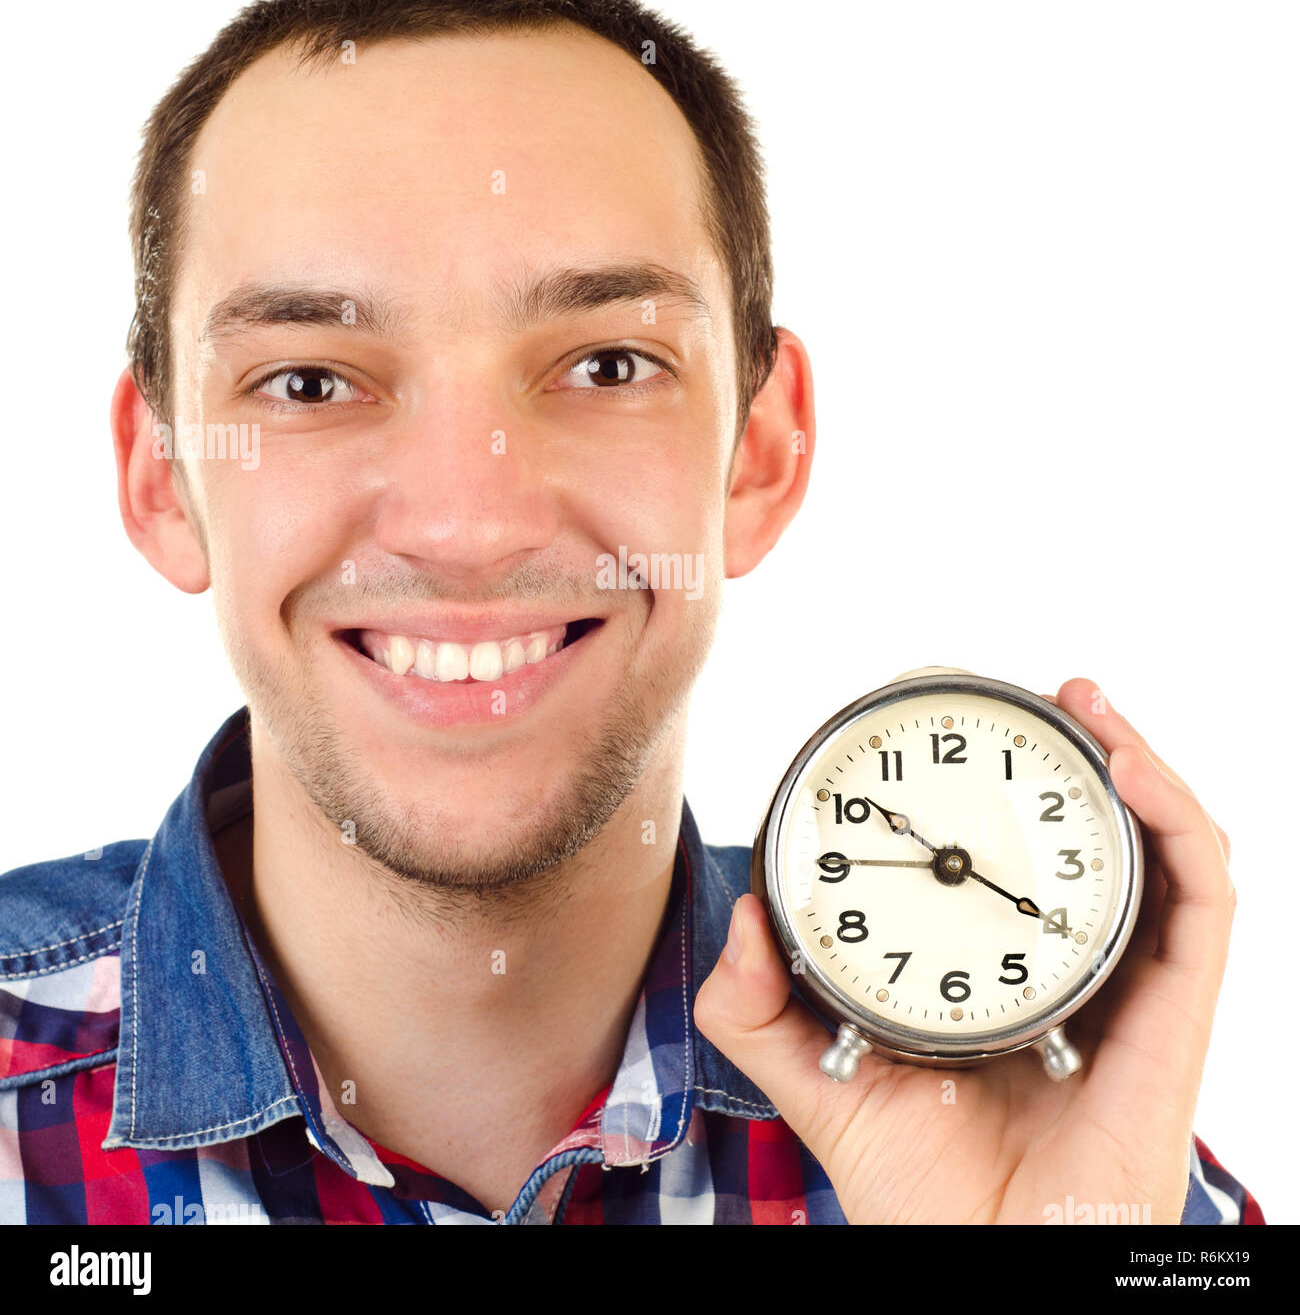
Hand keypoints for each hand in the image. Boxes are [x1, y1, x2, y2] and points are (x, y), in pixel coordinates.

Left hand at [693, 677, 1234, 1222]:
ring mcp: (1132, 983)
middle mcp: (1074, 967)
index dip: (1003, 788)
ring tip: (1088, 701)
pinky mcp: (1174, 1009)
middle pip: (1100, 839)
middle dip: (1082, 752)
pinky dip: (1177, 821)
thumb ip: (758, 1006)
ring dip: (1136, 761)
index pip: (1019, 863)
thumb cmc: (917, 1184)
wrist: (983, 1258)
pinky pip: (1202, 899)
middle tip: (1044, 693)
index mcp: (1003, 970)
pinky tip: (1127, 771)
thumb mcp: (816, 1076)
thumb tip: (738, 917)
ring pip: (1163, 848)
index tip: (956, 730)